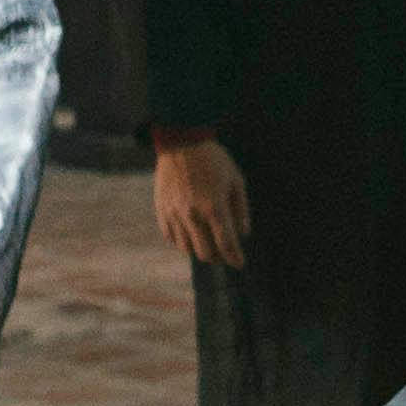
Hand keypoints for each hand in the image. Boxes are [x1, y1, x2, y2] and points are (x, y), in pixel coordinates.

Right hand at [150, 134, 250, 269]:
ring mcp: (174, 213)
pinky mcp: (162, 211)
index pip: (226, 244)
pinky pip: (172, 238)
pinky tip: (192, 232)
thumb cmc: (214, 160)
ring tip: (209, 241)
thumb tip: (243, 234)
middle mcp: (192, 214)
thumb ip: (240, 210)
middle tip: (225, 252)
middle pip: (205, 253)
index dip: (234, 258)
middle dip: (218, 257)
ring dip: (200, 249)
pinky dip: (183, 240)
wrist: (181, 142)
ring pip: (187, 249)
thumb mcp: (236, 180)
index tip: (239, 263)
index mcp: (214, 206)